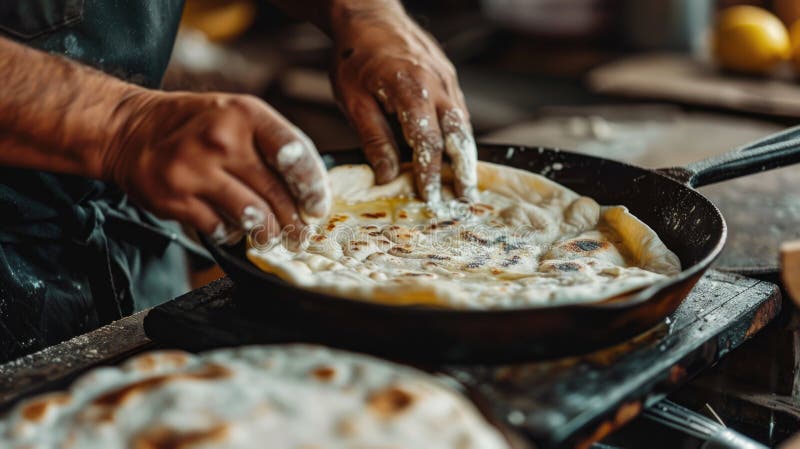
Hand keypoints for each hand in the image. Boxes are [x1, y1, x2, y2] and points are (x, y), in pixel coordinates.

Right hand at [103, 91, 331, 242]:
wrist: (129, 129)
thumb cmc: (196, 125)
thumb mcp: (238, 115)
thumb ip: (273, 146)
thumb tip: (312, 191)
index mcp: (245, 114)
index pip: (294, 155)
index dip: (312, 187)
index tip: (317, 207)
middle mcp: (221, 140)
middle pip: (276, 193)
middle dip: (294, 222)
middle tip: (300, 235)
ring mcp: (196, 171)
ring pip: (252, 216)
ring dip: (267, 233)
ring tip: (270, 236)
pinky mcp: (175, 199)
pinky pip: (220, 229)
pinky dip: (232, 234)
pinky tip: (233, 227)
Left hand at [329, 4, 476, 201]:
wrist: (368, 15)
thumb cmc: (354, 58)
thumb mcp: (353, 100)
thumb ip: (373, 138)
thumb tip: (387, 176)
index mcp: (410, 90)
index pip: (427, 141)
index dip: (430, 173)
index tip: (430, 197)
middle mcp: (436, 84)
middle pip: (457, 134)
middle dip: (463, 169)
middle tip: (466, 198)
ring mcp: (446, 78)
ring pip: (463, 123)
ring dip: (466, 154)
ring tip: (467, 183)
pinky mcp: (448, 75)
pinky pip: (459, 110)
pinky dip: (460, 134)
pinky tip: (457, 153)